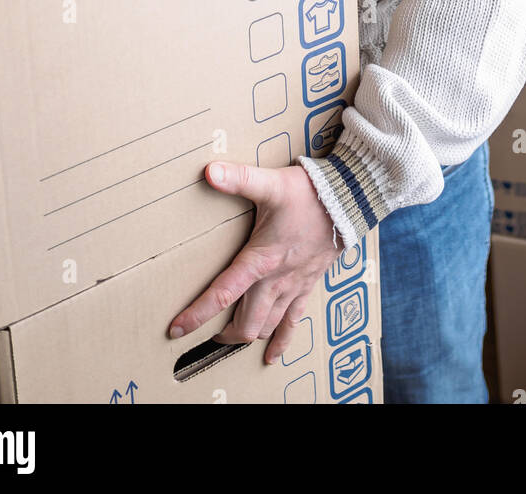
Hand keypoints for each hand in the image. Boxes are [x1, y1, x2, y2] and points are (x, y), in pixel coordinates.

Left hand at [168, 161, 340, 363]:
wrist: (349, 201)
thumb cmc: (309, 194)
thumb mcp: (271, 184)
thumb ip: (239, 178)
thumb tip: (209, 171)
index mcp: (260, 259)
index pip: (223, 293)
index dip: (197, 313)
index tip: (176, 328)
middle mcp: (275, 279)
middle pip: (245, 322)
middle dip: (224, 333)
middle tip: (206, 334)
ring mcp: (293, 286)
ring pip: (267, 326)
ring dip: (249, 336)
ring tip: (232, 339)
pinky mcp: (307, 285)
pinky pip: (294, 322)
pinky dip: (281, 341)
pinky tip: (272, 355)